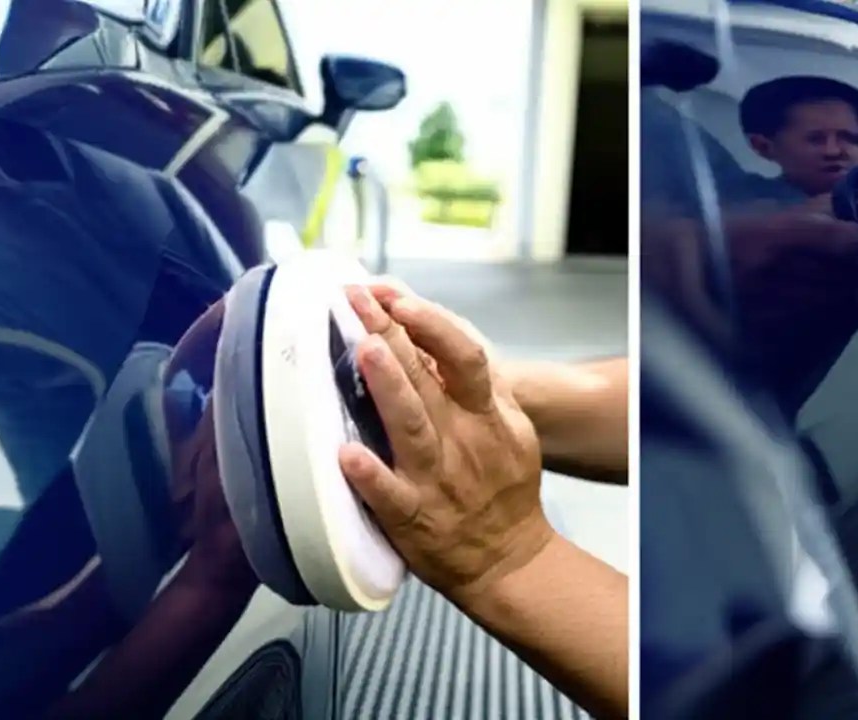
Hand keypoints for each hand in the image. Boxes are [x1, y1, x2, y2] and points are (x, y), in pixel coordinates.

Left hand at [340, 286, 554, 603]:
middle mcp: (464, 440)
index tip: (396, 298)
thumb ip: (477, 385)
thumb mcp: (508, 427)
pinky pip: (389, 497)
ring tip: (364, 349)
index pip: (464, 355)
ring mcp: (437, 479)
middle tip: (355, 298)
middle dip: (390, 332)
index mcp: (487, 414)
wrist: (511, 560)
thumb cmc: (502, 484)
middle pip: (429, 378)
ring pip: (411, 427)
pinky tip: (346, 456)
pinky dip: (370, 476)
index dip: (432, 323)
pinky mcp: (414, 518)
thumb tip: (437, 334)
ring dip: (388, 387)